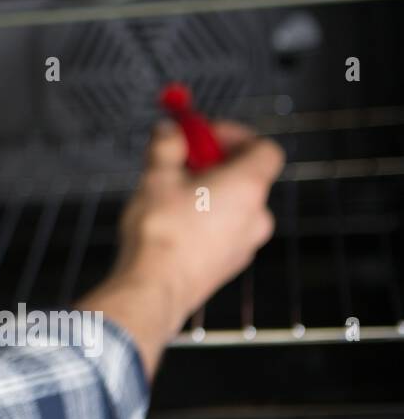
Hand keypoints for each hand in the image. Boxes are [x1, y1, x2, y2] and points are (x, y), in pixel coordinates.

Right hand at [79, 119, 284, 379]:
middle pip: (246, 176)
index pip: (263, 148)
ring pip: (233, 205)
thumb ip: (167, 146)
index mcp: (248, 187)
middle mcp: (256, 215)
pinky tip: (173, 224)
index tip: (203, 134)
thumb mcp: (156, 176)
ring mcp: (246, 243)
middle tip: (180, 161)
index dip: (235, 136)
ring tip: (169, 195)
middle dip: (213, 164)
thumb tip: (168, 131)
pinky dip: (205, 219)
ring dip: (208, 193)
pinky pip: (224, 230)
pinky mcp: (230, 264)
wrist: (154, 287)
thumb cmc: (161, 232)